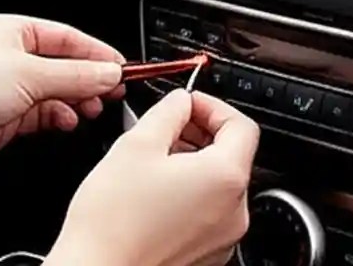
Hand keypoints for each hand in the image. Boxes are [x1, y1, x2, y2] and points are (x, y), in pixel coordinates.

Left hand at [0, 14, 124, 181]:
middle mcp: (11, 57)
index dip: (99, 53)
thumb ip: (77, 75)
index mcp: (14, 31)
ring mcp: (8, 88)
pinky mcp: (4, 117)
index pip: (70, 38)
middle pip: (66, 66)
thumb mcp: (29, 74)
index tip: (123, 68)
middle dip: (91, 79)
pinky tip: (66, 122)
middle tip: (114, 91)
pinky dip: (58, 118)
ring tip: (90, 108)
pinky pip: (43, 115)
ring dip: (76, 101)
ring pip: (57, 92)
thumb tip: (109, 72)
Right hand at [44, 90, 259, 265]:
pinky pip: (208, 213)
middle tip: (167, 129)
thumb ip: (168, 111)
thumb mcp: (137, 145)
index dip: (212, 107)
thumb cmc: (111, 223)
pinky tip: (156, 193)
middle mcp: (234, 211)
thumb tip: (181, 101)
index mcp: (226, 178)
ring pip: (218, 184)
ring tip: (155, 162)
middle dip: (201, 134)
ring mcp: (223, 237)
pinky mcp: (207, 255)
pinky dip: (190, 195)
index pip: (240, 125)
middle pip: (232, 155)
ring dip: (194, 164)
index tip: (187, 105)